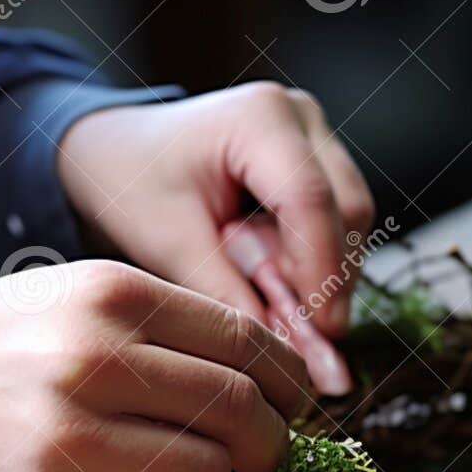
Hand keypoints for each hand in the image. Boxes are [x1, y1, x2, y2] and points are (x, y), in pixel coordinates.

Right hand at [0, 261, 310, 471]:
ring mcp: (66, 436)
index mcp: (114, 297)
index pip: (249, 344)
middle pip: (240, 414)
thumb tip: (269, 385)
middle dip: (272, 447)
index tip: (296, 410)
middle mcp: (94, 359)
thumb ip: (165, 332)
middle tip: (265, 461)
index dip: (290, 386)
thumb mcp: (75, 300)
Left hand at [55, 82, 374, 392]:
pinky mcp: (319, 160)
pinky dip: (320, 260)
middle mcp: (298, 117)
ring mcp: (315, 135)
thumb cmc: (133, 182)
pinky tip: (282, 282)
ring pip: (352, 220)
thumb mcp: (170, 244)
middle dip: (328, 278)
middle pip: (346, 210)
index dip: (322, 271)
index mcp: (258, 118)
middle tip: (302, 334)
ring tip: (280, 304)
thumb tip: (281, 354)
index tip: (321, 331)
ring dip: (327, 272)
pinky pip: (341, 221)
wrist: (118, 152)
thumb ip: (228, 297)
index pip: (310, 199)